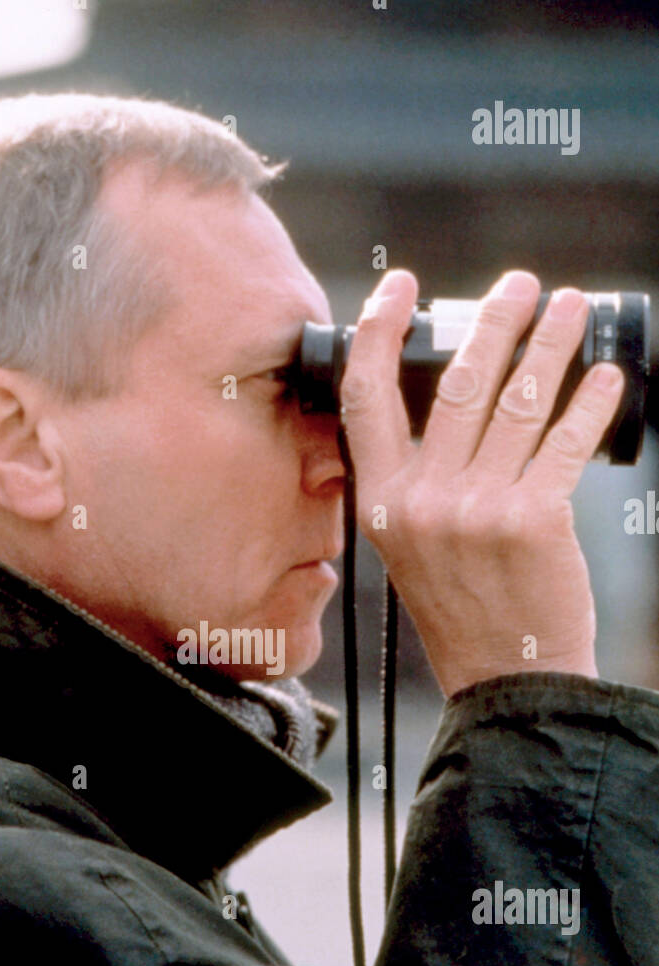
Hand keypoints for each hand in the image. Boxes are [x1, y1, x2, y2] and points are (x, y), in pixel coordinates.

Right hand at [341, 268, 624, 696]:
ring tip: (573, 308)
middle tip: (522, 284)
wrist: (508, 674)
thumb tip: (450, 399)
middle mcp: (422, 500)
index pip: (367, 397)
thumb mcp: (411, 545)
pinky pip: (565, 440)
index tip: (401, 287)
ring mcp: (476, 509)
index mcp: (382, 501)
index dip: (381, 331)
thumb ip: (416, 480)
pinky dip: (590, 401)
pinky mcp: (533, 518)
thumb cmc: (465, 606)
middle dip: (495, 319)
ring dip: (552, 342)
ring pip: (517, 400)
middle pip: (457, 382)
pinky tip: (605, 378)